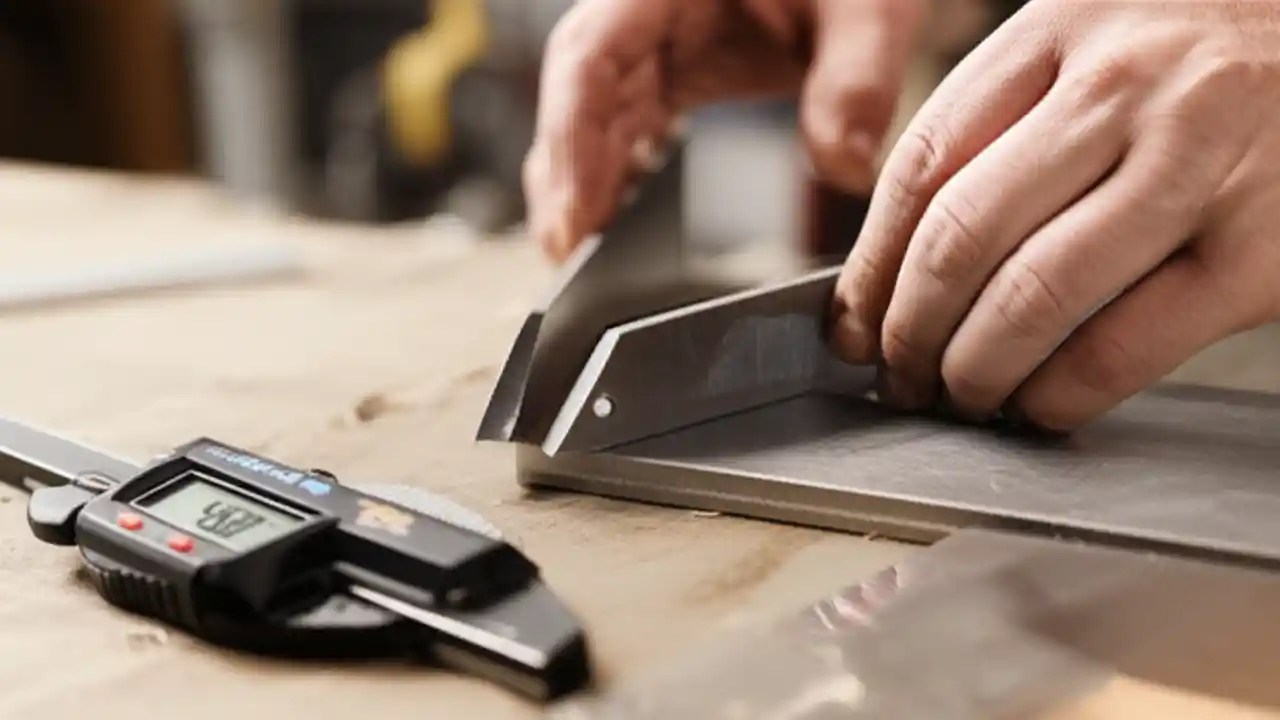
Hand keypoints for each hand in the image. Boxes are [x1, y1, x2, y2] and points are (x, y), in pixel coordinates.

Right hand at [524, 0, 925, 261]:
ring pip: (590, 118)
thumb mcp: (871, 8)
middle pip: (575, 97)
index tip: (575, 219)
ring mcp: (651, 42)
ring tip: (581, 261)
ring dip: (581, 187)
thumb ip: (857, 82)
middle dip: (566, 182)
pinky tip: (609, 226)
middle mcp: (643, 11)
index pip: (590, 58)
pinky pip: (624, 127)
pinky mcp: (670, 71)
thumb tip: (844, 168)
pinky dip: (612, 177)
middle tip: (569, 265)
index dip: (571, 141)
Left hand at [831, 0, 1279, 430]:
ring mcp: (1198, 166)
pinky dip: (1058, 395)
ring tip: (959, 396)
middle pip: (961, 237)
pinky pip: (1120, 347)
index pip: (922, 165)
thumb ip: (1011, 124)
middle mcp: (1124, 87)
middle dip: (908, 331)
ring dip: (972, 371)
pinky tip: (1038, 405)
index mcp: (1062, 28)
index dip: (870, 266)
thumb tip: (901, 262)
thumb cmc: (1219, 55)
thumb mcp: (1102, 45)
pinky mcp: (1261, 252)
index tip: (852, 324)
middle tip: (899, 375)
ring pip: (1031, 298)